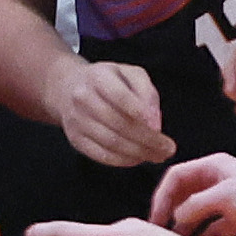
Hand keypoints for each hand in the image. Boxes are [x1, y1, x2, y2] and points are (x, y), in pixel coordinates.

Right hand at [49, 56, 173, 167]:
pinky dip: (123, 160)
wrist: (67, 88)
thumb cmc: (108, 82)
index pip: (120, 96)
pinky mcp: (75, 138)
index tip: (159, 128)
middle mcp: (82, 98)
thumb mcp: (130, 74)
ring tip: (158, 155)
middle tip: (168, 149)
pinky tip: (138, 158)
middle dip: (147, 139)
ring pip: (111, 142)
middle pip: (118, 124)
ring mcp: (76, 120)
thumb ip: (147, 93)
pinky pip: (100, 155)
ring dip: (139, 153)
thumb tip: (154, 124)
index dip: (141, 113)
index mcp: (98, 77)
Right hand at [150, 152, 235, 235]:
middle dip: (170, 214)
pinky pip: (211, 229)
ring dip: (185, 229)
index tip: (156, 217)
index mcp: (214, 167)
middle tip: (159, 233)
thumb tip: (176, 218)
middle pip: (183, 196)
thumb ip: (195, 205)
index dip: (162, 196)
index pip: (176, 177)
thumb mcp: (225, 196)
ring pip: (196, 215)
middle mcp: (217, 183)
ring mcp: (226, 203)